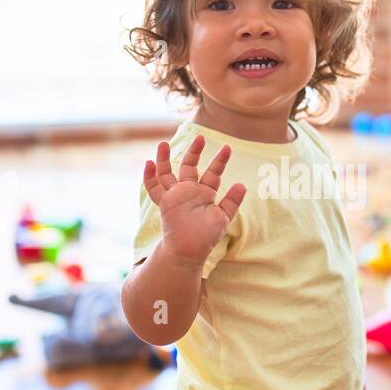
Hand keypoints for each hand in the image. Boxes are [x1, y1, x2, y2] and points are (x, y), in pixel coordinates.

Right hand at [143, 135, 245, 266]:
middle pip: (189, 166)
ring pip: (167, 173)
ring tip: (163, 144)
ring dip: (165, 159)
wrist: (190, 251)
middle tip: (200, 138)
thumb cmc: (207, 236)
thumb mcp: (223, 217)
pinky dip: (149, 177)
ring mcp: (175, 195)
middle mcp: (190, 191)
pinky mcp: (164, 203)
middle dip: (194, 152)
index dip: (219, 161)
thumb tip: (242, 184)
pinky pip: (154, 188)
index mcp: (206, 193)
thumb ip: (232, 201)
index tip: (227, 148)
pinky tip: (148, 164)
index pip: (213, 172)